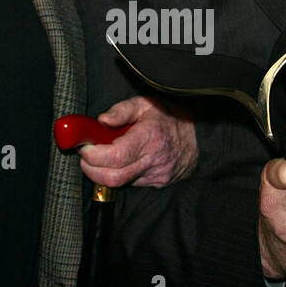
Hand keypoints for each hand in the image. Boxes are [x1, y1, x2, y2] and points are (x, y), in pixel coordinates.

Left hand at [79, 95, 197, 188]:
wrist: (201, 135)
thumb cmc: (171, 115)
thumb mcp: (146, 103)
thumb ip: (121, 110)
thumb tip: (101, 121)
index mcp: (149, 137)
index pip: (114, 157)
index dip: (92, 155)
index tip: (85, 146)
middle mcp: (153, 160)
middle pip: (112, 178)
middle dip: (91, 169)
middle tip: (86, 155)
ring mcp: (156, 175)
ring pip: (120, 183)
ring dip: (104, 172)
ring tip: (106, 154)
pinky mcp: (157, 183)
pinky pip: (131, 183)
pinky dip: (121, 173)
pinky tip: (124, 160)